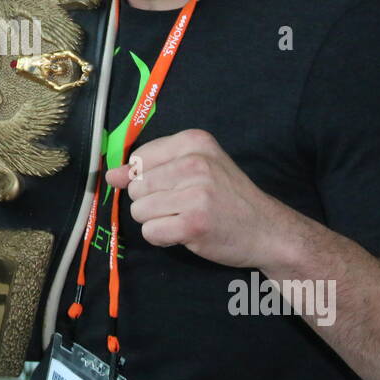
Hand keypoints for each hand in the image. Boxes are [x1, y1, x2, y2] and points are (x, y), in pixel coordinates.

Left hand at [104, 128, 288, 268]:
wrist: (267, 229)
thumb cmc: (228, 198)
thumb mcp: (196, 168)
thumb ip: (152, 167)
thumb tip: (111, 176)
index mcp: (194, 142)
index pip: (139, 158)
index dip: (146, 178)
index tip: (173, 187)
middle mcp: (195, 162)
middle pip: (136, 186)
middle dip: (151, 202)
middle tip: (182, 206)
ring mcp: (196, 193)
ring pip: (139, 211)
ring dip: (156, 221)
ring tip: (184, 218)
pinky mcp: (194, 223)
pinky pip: (150, 232)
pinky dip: (163, 238)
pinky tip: (185, 233)